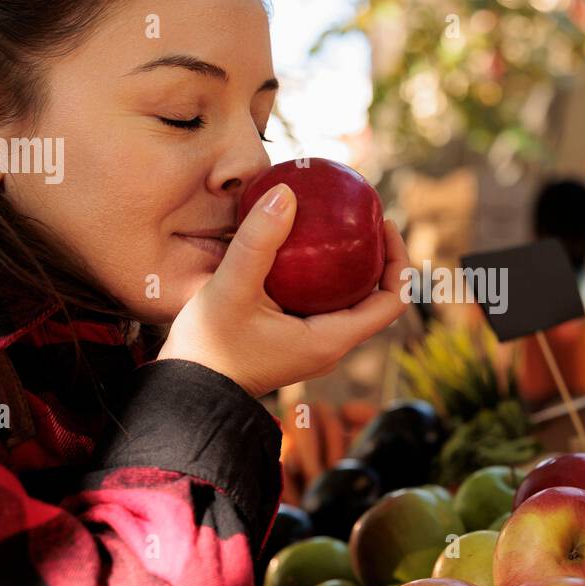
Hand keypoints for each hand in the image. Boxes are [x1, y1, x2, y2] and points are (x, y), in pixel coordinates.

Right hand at [159, 183, 409, 396]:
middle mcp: (330, 347)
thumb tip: (285, 193)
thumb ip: (258, 241)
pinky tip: (299, 249)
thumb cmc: (209, 349)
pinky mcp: (292, 342)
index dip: (398, 261)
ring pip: (347, 302)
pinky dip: (323, 278)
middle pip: (374, 299)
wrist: (186, 392)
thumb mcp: (231, 288)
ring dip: (351, 268)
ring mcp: (312, 347)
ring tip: (335, 227)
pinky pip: (321, 306)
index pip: (392, 302)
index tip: (383, 223)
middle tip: (361, 217)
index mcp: (331, 340)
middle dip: (376, 258)